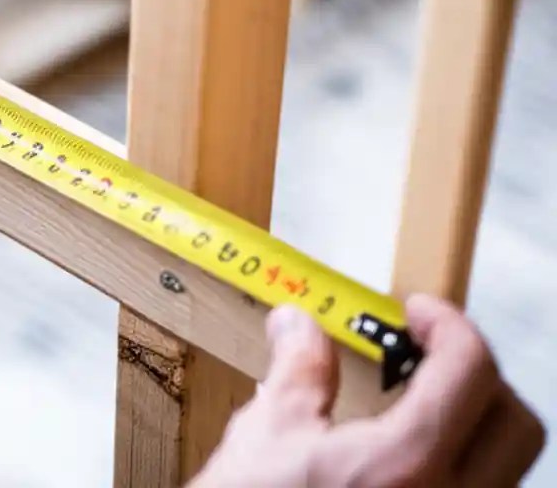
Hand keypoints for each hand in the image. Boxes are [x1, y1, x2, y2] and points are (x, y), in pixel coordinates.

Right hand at [191, 295, 544, 486]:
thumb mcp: (265, 437)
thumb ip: (299, 370)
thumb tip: (299, 324)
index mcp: (405, 465)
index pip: (469, 372)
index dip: (449, 325)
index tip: (416, 312)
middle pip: (515, 424)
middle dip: (477, 376)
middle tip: (425, 353)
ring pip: (507, 469)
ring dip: (475, 424)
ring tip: (414, 406)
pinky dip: (457, 466)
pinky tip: (405, 460)